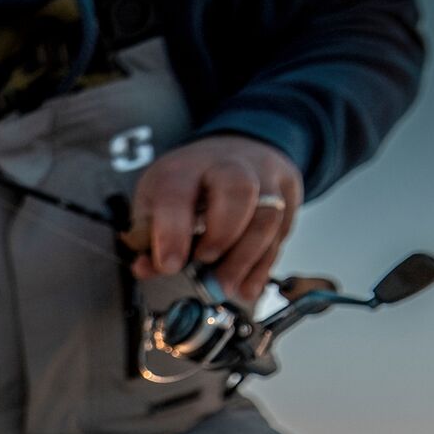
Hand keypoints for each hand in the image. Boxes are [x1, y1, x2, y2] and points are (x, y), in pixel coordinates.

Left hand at [121, 134, 303, 303]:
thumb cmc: (188, 181)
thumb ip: (148, 236)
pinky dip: (264, 265)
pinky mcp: (287, 194)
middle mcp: (228, 165)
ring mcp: (264, 177)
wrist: (234, 148)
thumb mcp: (155, 198)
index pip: (178, 192)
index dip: (173, 232)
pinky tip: (247, 286)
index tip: (169, 265)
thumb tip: (145, 269)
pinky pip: (282, 232)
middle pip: (238, 190)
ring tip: (227, 285)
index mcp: (184, 167)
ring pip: (268, 214)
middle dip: (222, 234)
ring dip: (247, 257)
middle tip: (205, 262)